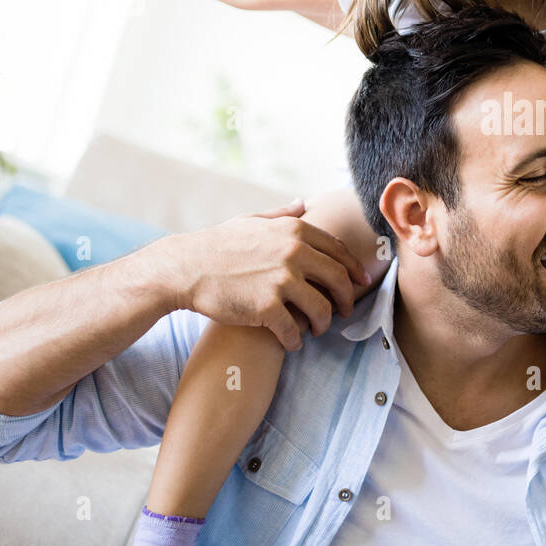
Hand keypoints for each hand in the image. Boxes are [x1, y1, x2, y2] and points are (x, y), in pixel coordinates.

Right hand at [161, 200, 371, 351]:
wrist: (185, 268)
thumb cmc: (218, 245)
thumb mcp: (253, 221)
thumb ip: (283, 215)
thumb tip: (304, 203)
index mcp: (295, 231)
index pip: (338, 251)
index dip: (353, 269)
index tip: (361, 282)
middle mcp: (294, 253)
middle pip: (338, 280)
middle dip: (346, 299)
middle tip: (344, 311)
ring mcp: (282, 280)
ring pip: (322, 309)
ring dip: (323, 323)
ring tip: (316, 329)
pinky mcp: (267, 307)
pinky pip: (294, 330)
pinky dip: (296, 340)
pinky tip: (292, 342)